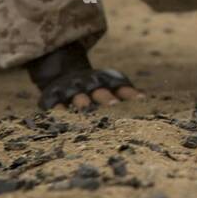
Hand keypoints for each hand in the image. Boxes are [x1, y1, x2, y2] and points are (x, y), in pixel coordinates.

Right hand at [25, 43, 142, 109]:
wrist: (64, 76)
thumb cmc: (97, 86)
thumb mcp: (112, 84)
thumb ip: (127, 92)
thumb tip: (145, 100)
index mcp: (105, 79)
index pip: (120, 85)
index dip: (129, 92)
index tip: (140, 100)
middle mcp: (88, 83)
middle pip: (98, 91)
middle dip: (106, 99)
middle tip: (114, 106)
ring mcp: (70, 90)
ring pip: (77, 98)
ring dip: (83, 105)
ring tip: (87, 112)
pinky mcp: (52, 99)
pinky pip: (55, 106)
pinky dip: (58, 113)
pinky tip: (61, 121)